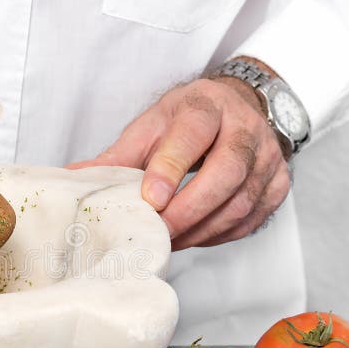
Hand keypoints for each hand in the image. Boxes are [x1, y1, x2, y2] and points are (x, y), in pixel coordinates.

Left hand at [67, 69, 289, 250]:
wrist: (240, 109)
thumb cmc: (190, 120)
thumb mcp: (151, 127)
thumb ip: (116, 156)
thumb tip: (71, 179)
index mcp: (208, 107)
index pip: (194, 133)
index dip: (171, 167)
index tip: (150, 198)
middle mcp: (245, 130)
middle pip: (227, 172)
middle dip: (188, 209)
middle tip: (156, 231)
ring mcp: (268, 159)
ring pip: (240, 203)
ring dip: (200, 229)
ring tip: (167, 241)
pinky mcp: (278, 186)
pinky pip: (249, 221)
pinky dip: (217, 236)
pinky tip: (192, 237)